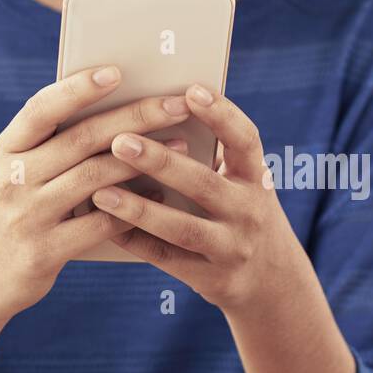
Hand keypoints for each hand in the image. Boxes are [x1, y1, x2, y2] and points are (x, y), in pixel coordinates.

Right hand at [0, 65, 193, 320]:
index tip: (117, 71)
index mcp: (6, 151)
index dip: (78, 89)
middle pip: (82, 139)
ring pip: (95, 178)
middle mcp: (13, 179)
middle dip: (135, 116)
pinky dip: (135, 208)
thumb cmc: (8, 217)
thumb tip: (115, 113)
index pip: (41, 109)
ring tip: (181, 146)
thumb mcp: (12, 176)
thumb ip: (48, 149)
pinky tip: (161, 196)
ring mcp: (28, 216)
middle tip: (177, 102)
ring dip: (144, 159)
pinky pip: (100, 224)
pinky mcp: (44, 252)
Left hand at [90, 83, 314, 316]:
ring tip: (101, 192)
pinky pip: (167, 259)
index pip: (245, 140)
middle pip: (203, 184)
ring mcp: (232, 248)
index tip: (191, 91)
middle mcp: (250, 212)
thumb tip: (154, 114)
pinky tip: (105, 226)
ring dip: (139, 209)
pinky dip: (135, 241)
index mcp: (256, 178)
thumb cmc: (239, 215)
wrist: (271, 282)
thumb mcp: (242, 185)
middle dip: (161, 162)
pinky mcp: (212, 278)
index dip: (222, 115)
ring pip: (182, 228)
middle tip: (119, 141)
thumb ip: (210, 158)